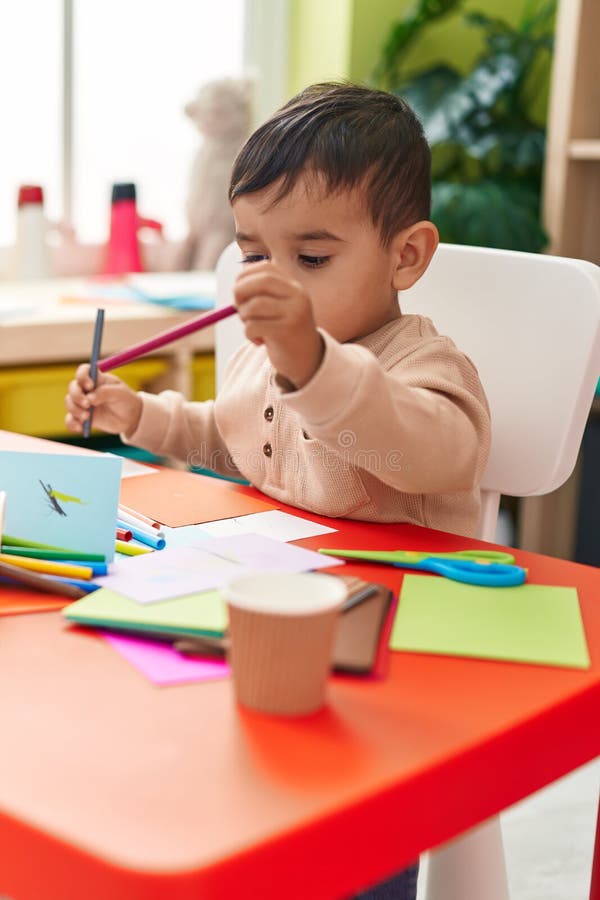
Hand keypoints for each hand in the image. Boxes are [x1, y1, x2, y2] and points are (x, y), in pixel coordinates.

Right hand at [65, 364, 141, 435]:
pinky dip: (72, 423)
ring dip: (74, 410)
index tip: (90, 386)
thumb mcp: (120, 393)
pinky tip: (80, 428)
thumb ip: (105, 392)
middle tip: (87, 405)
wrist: (130, 419)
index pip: (83, 371)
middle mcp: (87, 389)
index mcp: (97, 379)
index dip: (82, 376)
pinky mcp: (82, 417)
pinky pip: (70, 419)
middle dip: (76, 396)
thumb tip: (89, 398)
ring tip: (87, 417)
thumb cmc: (126, 401)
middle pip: (73, 387)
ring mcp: (83, 403)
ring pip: (69, 403)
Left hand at [233, 261, 323, 387]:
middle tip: (236, 307)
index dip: (246, 275)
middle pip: (260, 282)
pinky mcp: (285, 332)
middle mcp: (298, 296)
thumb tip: (235, 287)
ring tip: (251, 327)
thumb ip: (259, 295)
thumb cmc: (284, 332)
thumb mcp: (276, 309)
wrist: (306, 360)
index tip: (237, 288)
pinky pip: (253, 326)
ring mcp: (294, 314)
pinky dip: (248, 334)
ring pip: (253, 306)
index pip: (266, 268)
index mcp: (295, 287)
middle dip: (240, 292)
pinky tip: (259, 341)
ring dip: (243, 317)